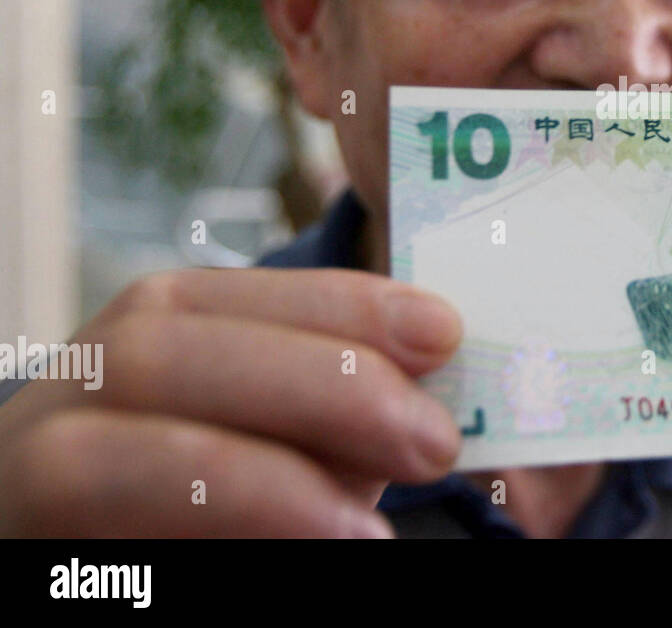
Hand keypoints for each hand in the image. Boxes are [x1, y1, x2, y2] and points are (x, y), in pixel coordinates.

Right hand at [0, 268, 461, 536]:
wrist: (136, 556)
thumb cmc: (226, 500)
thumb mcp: (289, 439)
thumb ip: (335, 414)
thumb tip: (430, 399)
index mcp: (124, 351)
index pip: (206, 298)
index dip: (327, 305)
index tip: (441, 330)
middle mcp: (57, 405)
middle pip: (151, 354)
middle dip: (312, 385)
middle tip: (434, 441)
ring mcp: (18, 486)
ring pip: (85, 462)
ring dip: (251, 484)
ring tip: (368, 534)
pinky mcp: (33, 562)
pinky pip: (96, 560)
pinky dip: (206, 546)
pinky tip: (299, 563)